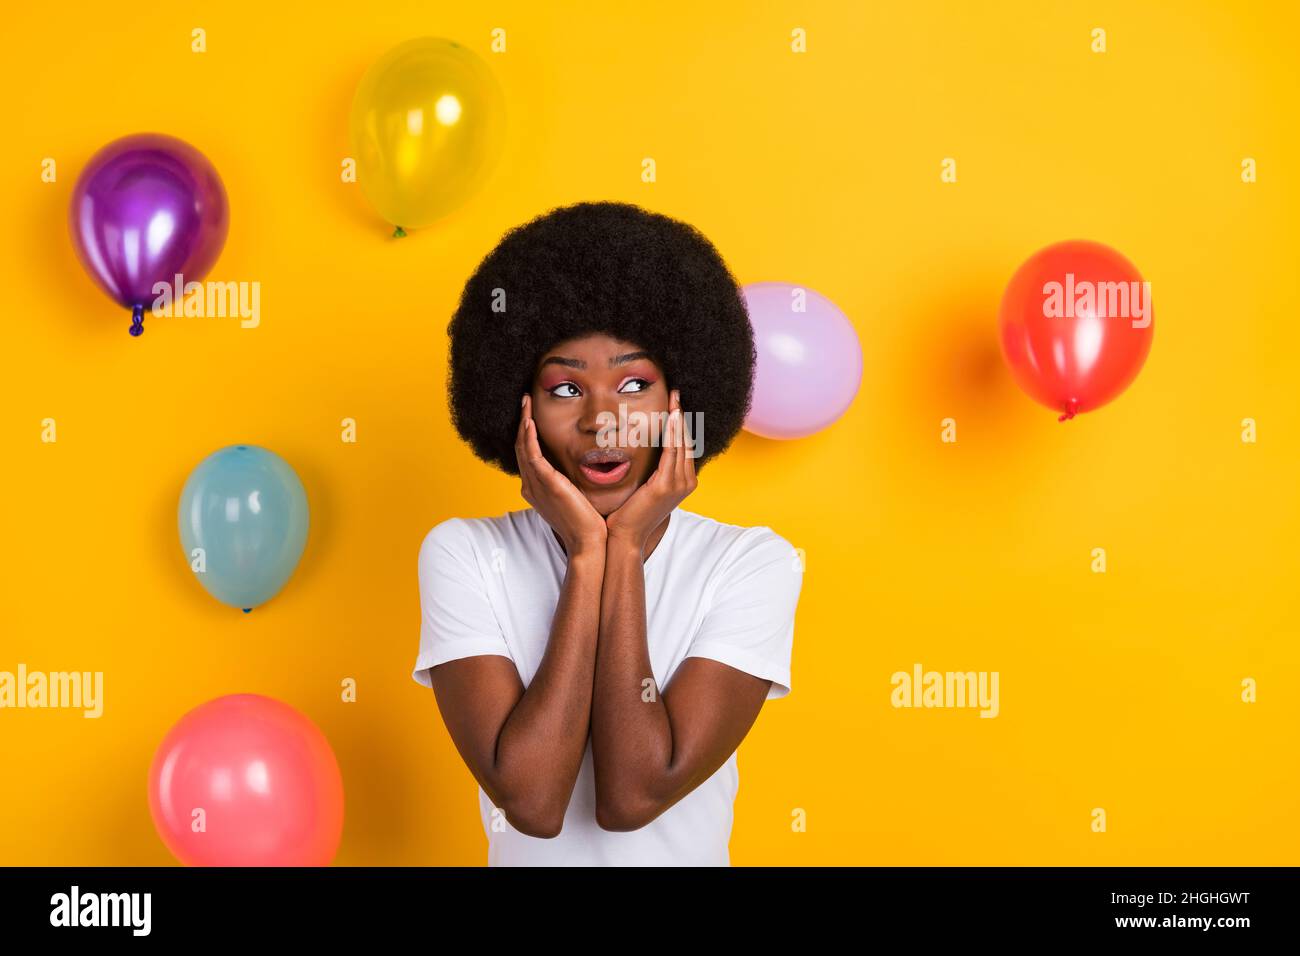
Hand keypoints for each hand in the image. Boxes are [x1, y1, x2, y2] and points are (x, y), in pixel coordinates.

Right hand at [516, 394, 607, 556]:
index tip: (531, 413)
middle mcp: (531, 486)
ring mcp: (536, 485)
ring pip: (523, 447)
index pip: (527, 455)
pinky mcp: (546, 484)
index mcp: (537, 489)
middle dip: (521, 422)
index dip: (527, 433)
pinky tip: (530, 422)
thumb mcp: (575, 497)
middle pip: (520, 447)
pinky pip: (532, 455)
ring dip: (523, 423)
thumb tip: (580, 467)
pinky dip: (529, 437)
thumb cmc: (587, 522)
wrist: (589, 542)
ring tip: (525, 403)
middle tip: (524, 401)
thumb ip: (571, 481)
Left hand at [605, 389, 697, 554]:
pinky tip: (670, 417)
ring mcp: (679, 484)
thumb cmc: (630, 513)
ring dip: (677, 419)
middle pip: (686, 441)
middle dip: (681, 416)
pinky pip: (671, 453)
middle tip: (676, 393)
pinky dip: (672, 434)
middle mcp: (686, 482)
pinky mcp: (666, 485)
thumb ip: (653, 471)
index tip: (674, 403)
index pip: (684, 446)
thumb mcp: (646, 488)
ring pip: (681, 444)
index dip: (680, 423)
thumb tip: (646, 453)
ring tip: (674, 399)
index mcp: (683, 482)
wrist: (625, 536)